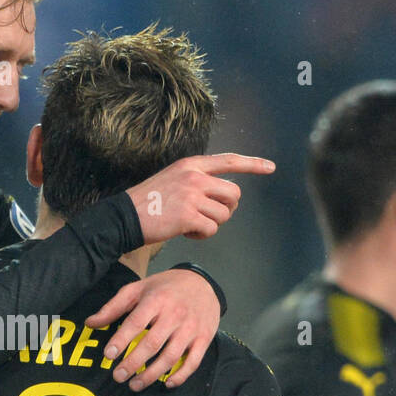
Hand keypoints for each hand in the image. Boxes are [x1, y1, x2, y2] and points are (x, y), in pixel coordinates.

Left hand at [85, 268, 220, 389]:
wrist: (202, 283)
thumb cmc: (165, 287)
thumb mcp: (138, 289)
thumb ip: (113, 307)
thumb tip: (90, 323)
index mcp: (157, 300)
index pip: (136, 323)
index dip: (121, 340)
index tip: (108, 355)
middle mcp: (175, 314)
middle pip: (152, 343)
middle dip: (133, 363)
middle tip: (118, 376)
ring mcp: (191, 328)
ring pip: (171, 356)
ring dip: (152, 374)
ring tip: (135, 384)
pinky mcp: (204, 338)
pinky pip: (193, 361)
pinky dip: (180, 375)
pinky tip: (167, 383)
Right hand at [127, 153, 273, 244]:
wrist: (124, 217)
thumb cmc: (149, 202)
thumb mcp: (173, 178)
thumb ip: (197, 181)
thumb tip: (221, 196)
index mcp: (191, 165)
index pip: (229, 161)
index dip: (252, 165)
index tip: (270, 167)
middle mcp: (195, 177)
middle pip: (234, 194)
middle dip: (227, 208)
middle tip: (209, 215)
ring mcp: (192, 196)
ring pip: (224, 214)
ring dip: (212, 224)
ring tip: (190, 223)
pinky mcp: (189, 216)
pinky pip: (211, 229)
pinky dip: (201, 234)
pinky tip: (185, 231)